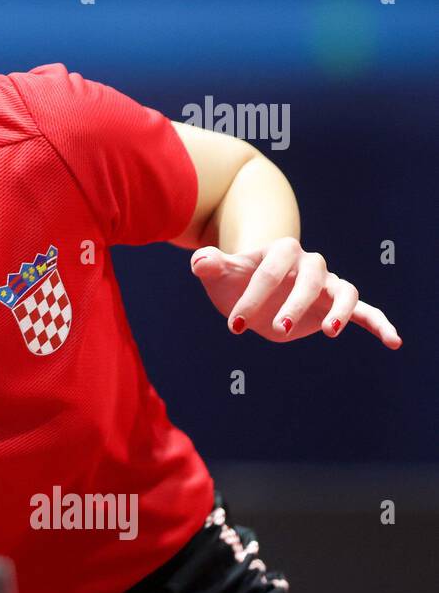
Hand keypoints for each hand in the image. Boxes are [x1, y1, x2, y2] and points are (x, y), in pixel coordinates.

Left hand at [189, 237, 401, 348]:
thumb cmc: (235, 279)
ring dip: (338, 310)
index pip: (269, 272)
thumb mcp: (219, 272)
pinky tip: (393, 341)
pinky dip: (380, 324)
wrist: (253, 286)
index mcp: (281, 250)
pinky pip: (364, 311)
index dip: (252, 298)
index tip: (234, 325)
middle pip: (309, 280)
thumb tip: (200, 262)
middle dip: (294, 304)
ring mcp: (327, 283)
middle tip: (277, 329)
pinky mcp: (336, 304)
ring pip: (344, 290)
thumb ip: (209, 264)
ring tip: (328, 332)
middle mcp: (311, 263)